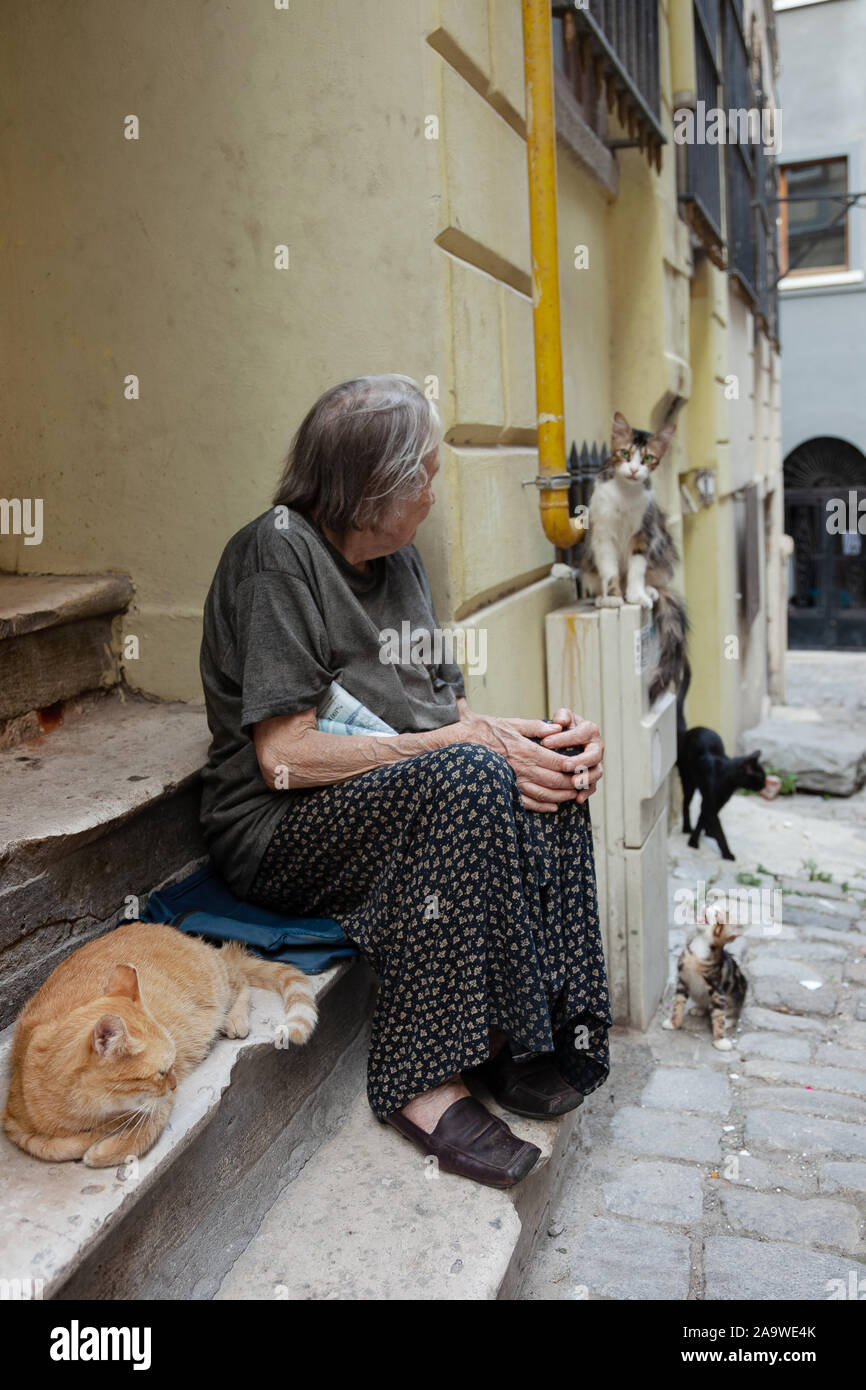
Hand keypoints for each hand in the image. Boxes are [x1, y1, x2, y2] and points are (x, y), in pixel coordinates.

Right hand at [459, 713, 586, 812]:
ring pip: (544, 794)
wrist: (458, 744)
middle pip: (554, 781)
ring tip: (573, 795)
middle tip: (584, 783)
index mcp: (526, 750)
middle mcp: (521, 768)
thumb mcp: (510, 722)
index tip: (583, 767)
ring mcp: (513, 782)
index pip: (557, 762)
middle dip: (571, 783)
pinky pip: (527, 803)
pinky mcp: (505, 790)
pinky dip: (543, 807)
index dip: (572, 766)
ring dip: (561, 796)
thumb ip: (535, 727)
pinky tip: (554, 806)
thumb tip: (557, 727)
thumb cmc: (484, 730)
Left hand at [538, 708, 603, 803]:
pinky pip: (593, 787)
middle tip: (565, 766)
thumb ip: (562, 716)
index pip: (581, 733)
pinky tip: (577, 799)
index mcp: (590, 730)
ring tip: (573, 783)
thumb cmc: (563, 727)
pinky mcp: (592, 777)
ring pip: (597, 772)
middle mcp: (596, 747)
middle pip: (594, 755)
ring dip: (586, 779)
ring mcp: (596, 763)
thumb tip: (559, 723)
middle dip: (580, 761)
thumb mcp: (562, 717)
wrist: (568, 740)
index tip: (545, 743)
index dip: (564, 739)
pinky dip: (586, 793)